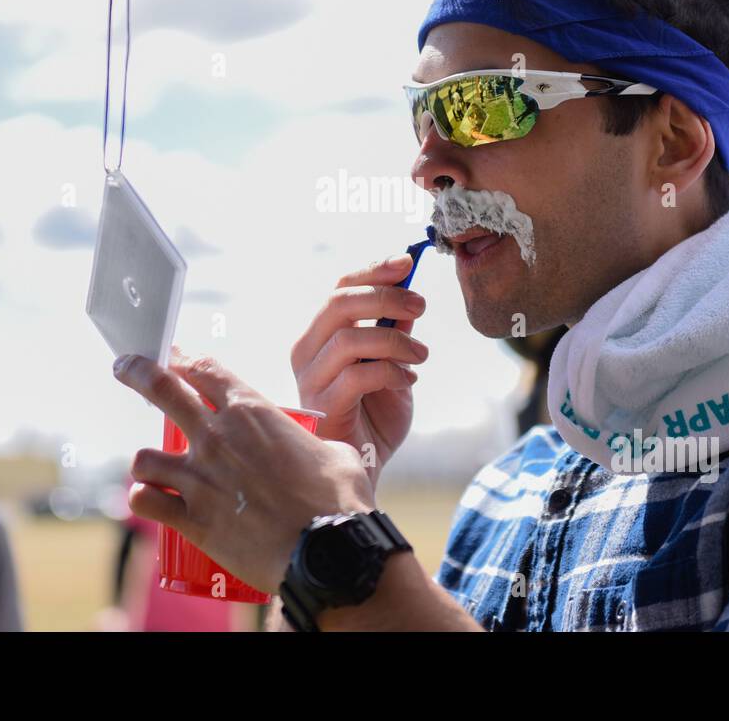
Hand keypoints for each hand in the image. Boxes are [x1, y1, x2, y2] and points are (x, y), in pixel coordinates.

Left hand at [114, 349, 375, 594]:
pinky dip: (144, 500)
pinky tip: (151, 502)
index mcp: (252, 411)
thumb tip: (316, 454)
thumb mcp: (335, 453)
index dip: (186, 360)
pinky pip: (144, 501)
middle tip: (124, 367)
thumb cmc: (339, 500)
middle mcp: (218, 437)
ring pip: (143, 456)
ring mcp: (200, 478)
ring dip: (148, 462)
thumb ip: (315, 445)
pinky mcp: (192, 519)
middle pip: (161, 389)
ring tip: (156, 470)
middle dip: (137, 372)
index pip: (205, 370)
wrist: (329, 550)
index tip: (175, 358)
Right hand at [289, 253, 428, 489]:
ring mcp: (311, 379)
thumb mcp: (392, 363)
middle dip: (385, 297)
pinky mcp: (324, 406)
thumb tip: (409, 290)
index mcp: (320, 335)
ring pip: (350, 338)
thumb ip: (394, 330)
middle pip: (339, 303)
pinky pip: (358, 375)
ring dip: (396, 341)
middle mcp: (307, 352)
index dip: (373, 271)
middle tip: (421, 306)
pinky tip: (408, 380)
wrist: (367, 467)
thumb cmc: (374, 414)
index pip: (340, 288)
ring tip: (422, 356)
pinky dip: (391, 371)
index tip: (407, 262)